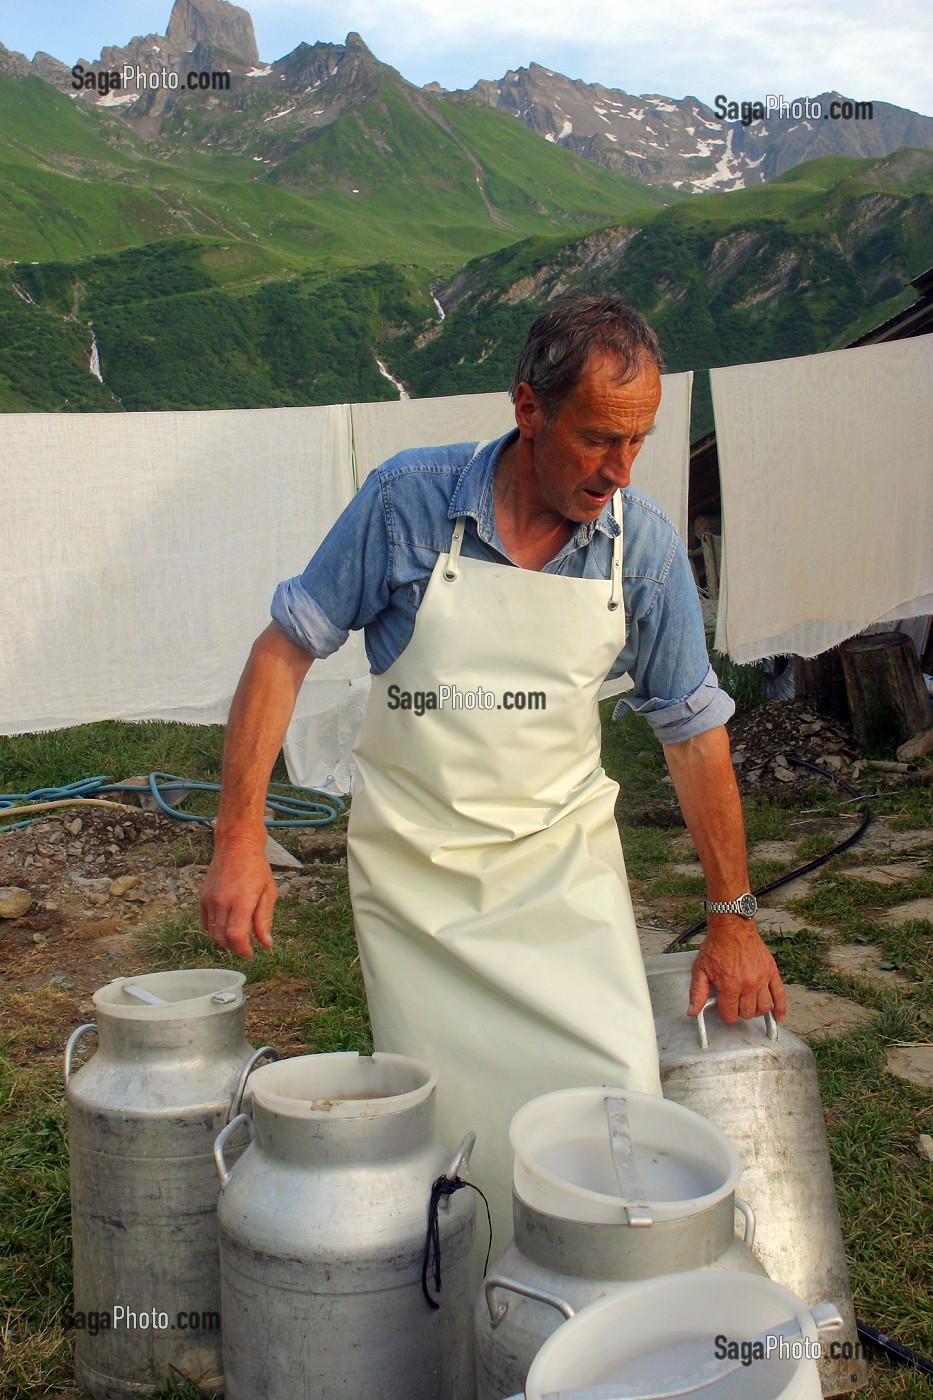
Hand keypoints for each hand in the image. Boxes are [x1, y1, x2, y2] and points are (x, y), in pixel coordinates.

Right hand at [200, 833, 276, 958]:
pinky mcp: (202, 897)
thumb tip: (266, 943)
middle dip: (234, 948)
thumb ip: (265, 919)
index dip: (242, 949)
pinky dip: (214, 930)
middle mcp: (222, 901)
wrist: (236, 845)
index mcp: (241, 900)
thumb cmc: (256, 867)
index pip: (235, 935)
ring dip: (224, 941)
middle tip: (246, 947)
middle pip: (222, 938)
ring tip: (237, 938)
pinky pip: (205, 922)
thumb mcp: (268, 892)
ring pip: (211, 932)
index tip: (251, 952)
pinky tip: (226, 927)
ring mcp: (209, 899)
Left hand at [687, 917, 786, 1023]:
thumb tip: (693, 1011)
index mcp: (730, 985)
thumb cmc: (716, 946)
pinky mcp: (771, 971)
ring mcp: (762, 978)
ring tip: (748, 1004)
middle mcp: (748, 984)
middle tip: (733, 1002)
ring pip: (763, 1008)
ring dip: (755, 1011)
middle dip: (739, 1011)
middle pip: (747, 1013)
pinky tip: (778, 1016)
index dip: (724, 1014)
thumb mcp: (700, 969)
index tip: (722, 1007)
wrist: (732, 927)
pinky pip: (780, 994)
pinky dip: (780, 1008)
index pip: (730, 1015)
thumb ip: (697, 992)